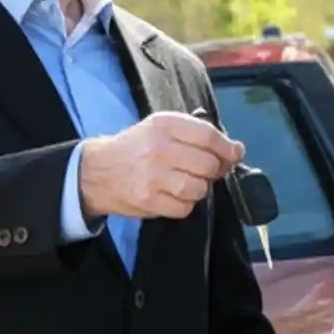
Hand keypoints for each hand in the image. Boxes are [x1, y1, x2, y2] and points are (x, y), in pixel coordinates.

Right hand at [78, 111, 244, 218]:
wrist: (98, 171)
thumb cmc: (138, 147)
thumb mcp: (162, 128)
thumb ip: (197, 135)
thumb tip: (236, 151)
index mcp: (165, 125)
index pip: (208, 135)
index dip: (227, 147)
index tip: (235, 154)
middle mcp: (159, 149)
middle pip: (208, 164)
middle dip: (214, 170)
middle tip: (204, 171)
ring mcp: (153, 176)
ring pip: (199, 188)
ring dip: (198, 189)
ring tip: (186, 183)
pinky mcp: (149, 200)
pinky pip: (185, 208)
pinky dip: (185, 204)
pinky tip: (173, 195)